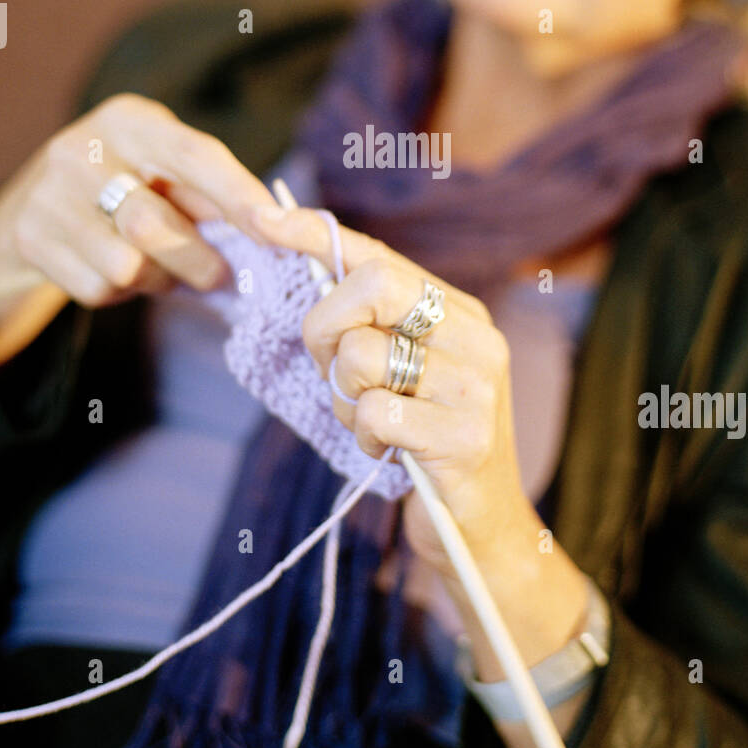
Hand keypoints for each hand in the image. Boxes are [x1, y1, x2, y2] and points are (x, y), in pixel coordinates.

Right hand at [0, 94, 276, 346]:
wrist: (38, 195)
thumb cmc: (132, 177)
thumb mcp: (167, 164)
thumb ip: (210, 190)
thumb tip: (274, 229)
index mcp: (131, 121)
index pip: (193, 156)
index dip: (238, 195)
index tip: (276, 229)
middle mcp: (81, 150)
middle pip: (153, 225)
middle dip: (198, 260)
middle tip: (221, 274)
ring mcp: (48, 196)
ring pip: (126, 266)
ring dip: (159, 279)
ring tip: (161, 265)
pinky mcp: (30, 239)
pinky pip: (98, 290)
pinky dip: (122, 292)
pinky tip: (119, 268)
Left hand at [248, 203, 539, 575]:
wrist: (483, 529)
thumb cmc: (426, 443)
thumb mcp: (403, 372)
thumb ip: (371, 325)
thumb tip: (302, 266)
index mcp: (461, 313)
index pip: (379, 254)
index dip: (315, 232)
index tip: (263, 218)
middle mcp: (476, 338)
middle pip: (370, 286)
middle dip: (324, 326)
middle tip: (332, 370)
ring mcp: (474, 387)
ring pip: (361, 356)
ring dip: (344, 399)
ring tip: (371, 422)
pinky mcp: (463, 438)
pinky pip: (373, 413)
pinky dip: (363, 436)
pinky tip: (385, 451)